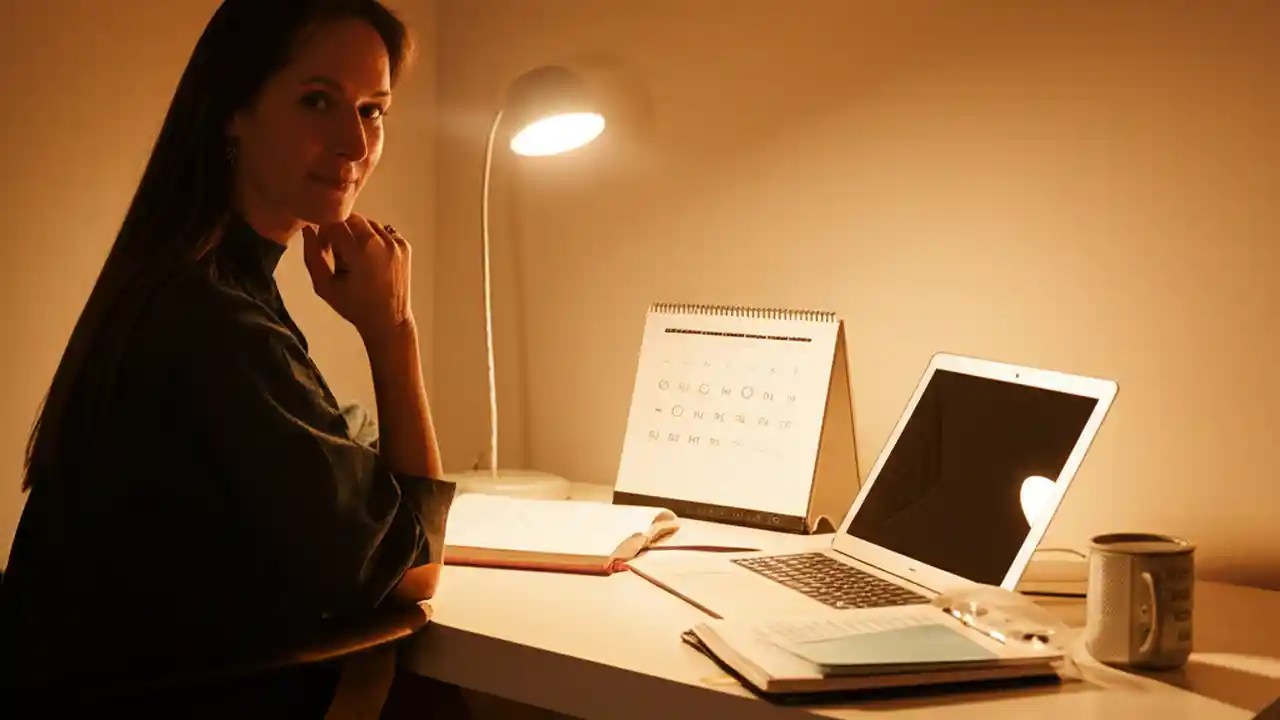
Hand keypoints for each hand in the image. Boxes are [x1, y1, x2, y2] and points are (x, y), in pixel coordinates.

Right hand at [303, 213, 412, 343]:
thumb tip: (308, 228)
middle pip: (352, 218)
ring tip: (355, 258)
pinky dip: (374, 239)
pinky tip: (370, 259)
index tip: (324, 247)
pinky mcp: (405, 246)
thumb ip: (312, 255)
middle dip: (341, 229)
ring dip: (357, 234)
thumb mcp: (324, 286)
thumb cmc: (354, 307)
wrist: (388, 320)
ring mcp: (396, 242)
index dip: (325, 232)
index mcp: (362, 250)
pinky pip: (383, 231)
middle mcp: (382, 241)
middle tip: (339, 253)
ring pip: (368, 223)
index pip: (335, 222)